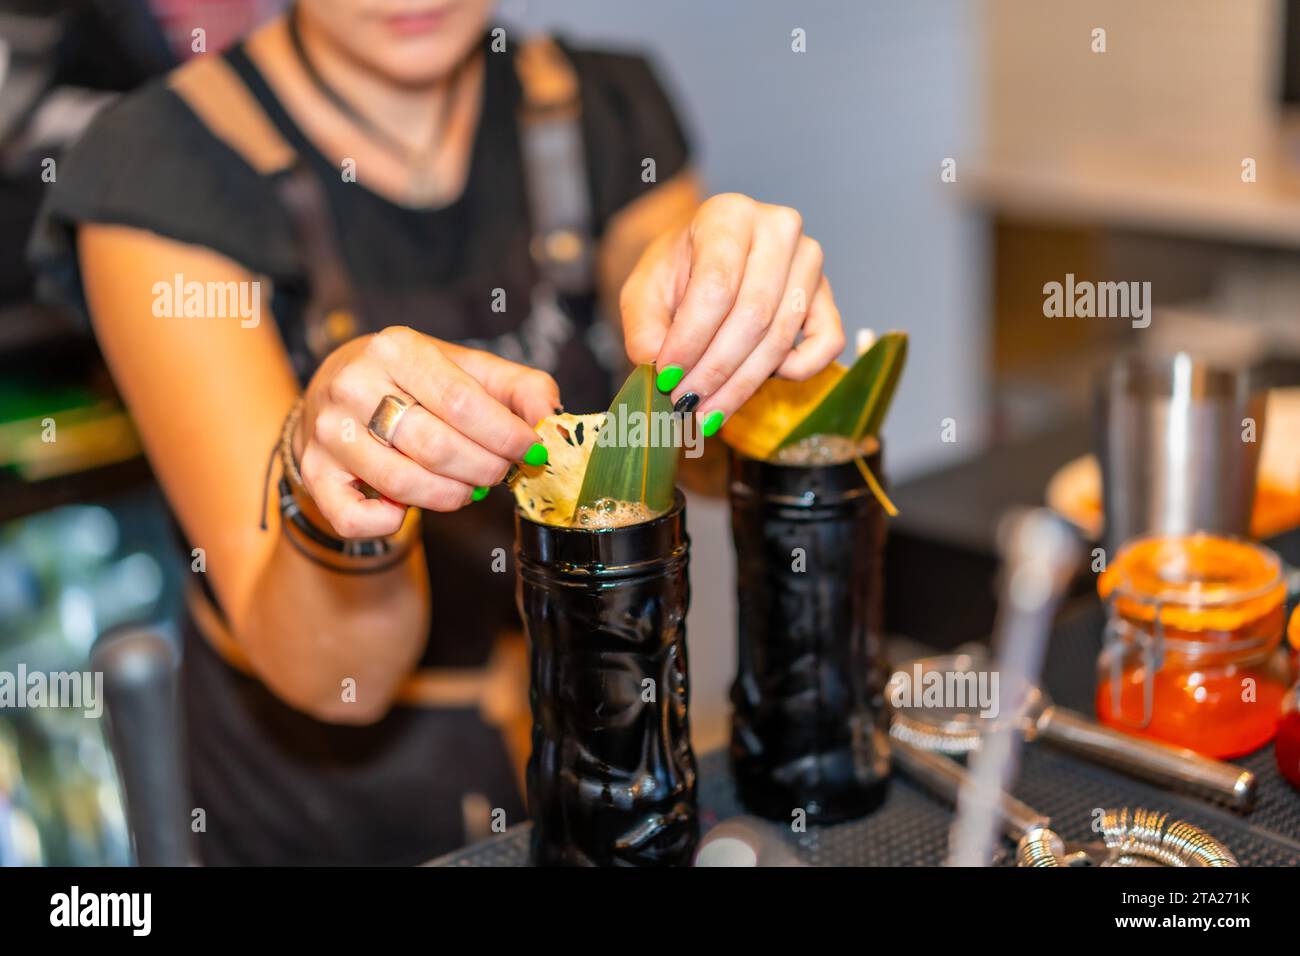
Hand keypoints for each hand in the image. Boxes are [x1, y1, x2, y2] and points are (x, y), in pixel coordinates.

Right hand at [295, 327, 558, 536]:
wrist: (334, 393)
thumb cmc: (412, 383)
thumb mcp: (464, 369)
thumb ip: (517, 386)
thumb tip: (550, 414)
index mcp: (395, 349)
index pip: (461, 400)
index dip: (504, 433)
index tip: (530, 450)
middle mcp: (354, 386)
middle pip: (436, 445)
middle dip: (484, 468)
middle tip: (500, 473)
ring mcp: (328, 433)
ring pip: (404, 483)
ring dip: (451, 496)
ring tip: (468, 488)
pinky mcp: (314, 475)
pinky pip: (355, 518)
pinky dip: (390, 522)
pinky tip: (407, 507)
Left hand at [619, 193, 845, 432]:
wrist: (706, 263)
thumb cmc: (678, 275)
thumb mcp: (643, 294)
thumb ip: (644, 329)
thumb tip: (657, 368)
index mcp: (729, 214)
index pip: (717, 286)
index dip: (691, 340)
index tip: (667, 376)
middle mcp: (778, 229)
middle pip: (752, 316)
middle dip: (714, 369)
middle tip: (685, 402)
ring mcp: (809, 263)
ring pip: (780, 337)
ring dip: (741, 383)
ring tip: (707, 409)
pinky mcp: (827, 297)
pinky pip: (826, 344)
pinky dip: (796, 371)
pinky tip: (757, 380)